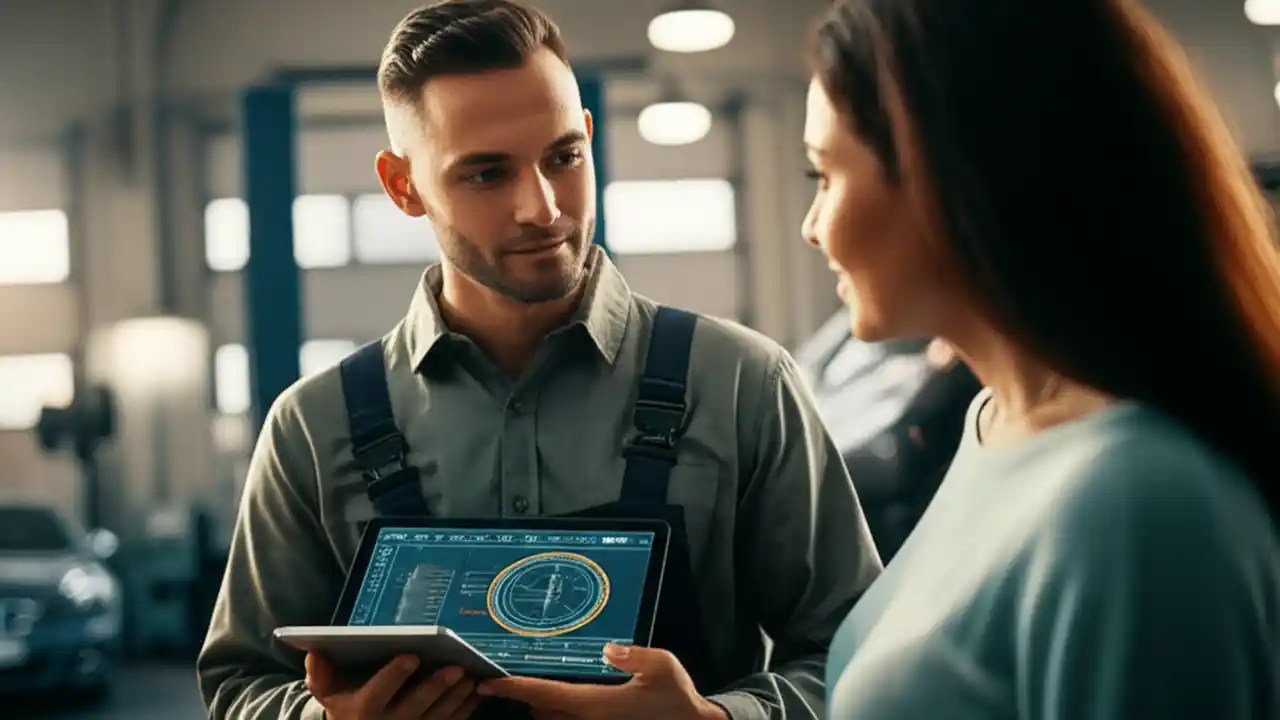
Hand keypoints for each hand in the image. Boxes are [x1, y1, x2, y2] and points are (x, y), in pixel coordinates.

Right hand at [305, 652, 480, 719]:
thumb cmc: (345, 705)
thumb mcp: (328, 692)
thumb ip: (320, 674)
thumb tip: (314, 651)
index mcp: (363, 709)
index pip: (378, 692)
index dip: (394, 675)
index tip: (411, 655)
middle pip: (415, 706)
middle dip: (436, 687)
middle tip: (456, 667)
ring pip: (437, 717)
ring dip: (456, 698)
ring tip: (471, 677)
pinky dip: (464, 709)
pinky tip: (476, 692)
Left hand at [476, 643, 728, 719]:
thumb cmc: (676, 696)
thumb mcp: (663, 667)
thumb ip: (635, 656)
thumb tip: (608, 649)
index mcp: (598, 704)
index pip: (547, 696)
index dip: (516, 688)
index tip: (489, 683)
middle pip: (540, 711)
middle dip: (519, 696)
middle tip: (492, 679)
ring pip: (550, 719)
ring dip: (536, 706)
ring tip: (516, 685)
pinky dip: (552, 710)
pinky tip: (549, 699)